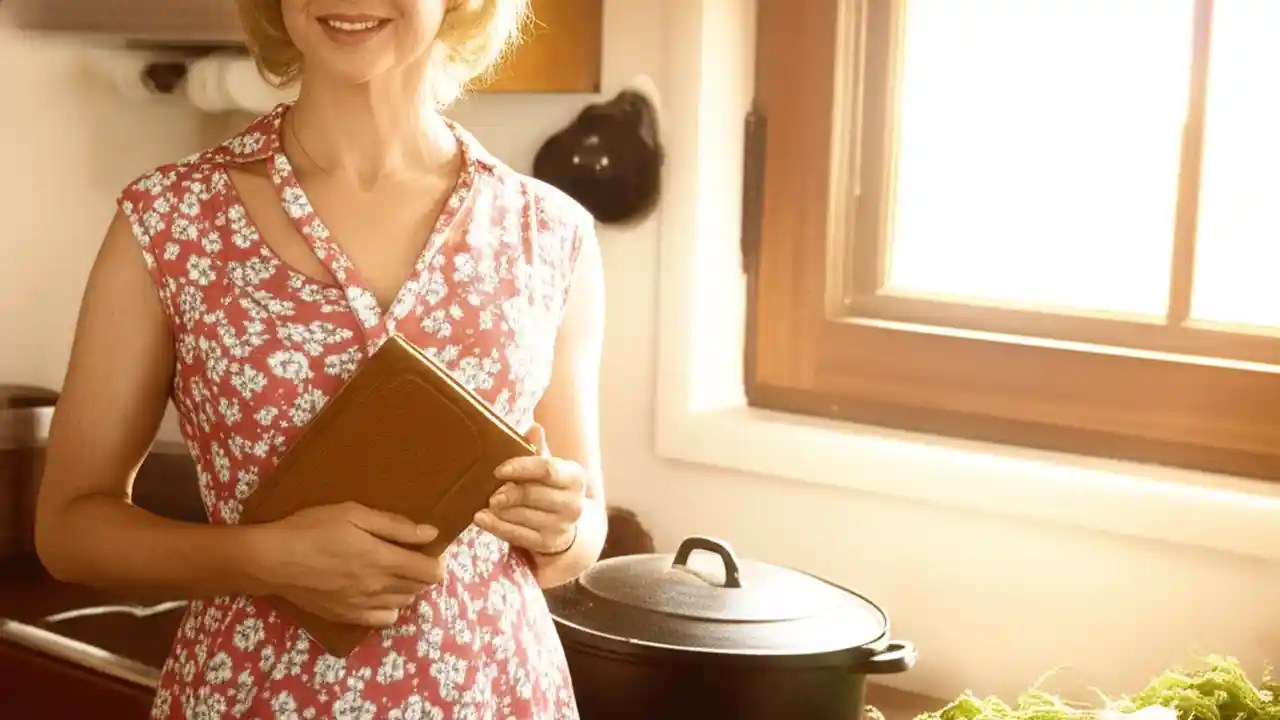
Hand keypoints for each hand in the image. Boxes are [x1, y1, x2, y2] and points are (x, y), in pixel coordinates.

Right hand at [248, 502, 443, 627]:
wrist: (273, 560)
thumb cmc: (313, 529)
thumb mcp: (354, 514)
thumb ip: (395, 526)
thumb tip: (431, 534)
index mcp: (384, 561)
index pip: (429, 572)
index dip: (436, 563)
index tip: (430, 552)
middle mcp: (378, 588)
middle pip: (418, 588)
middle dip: (421, 574)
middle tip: (410, 557)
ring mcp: (362, 606)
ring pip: (402, 604)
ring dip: (406, 590)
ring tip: (393, 573)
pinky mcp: (346, 616)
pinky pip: (382, 620)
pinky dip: (389, 608)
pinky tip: (379, 594)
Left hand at [475, 423, 585, 555]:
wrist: (566, 525)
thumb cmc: (551, 488)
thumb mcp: (549, 468)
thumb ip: (539, 450)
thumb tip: (534, 428)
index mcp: (575, 477)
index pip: (547, 469)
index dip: (521, 467)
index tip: (499, 470)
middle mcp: (573, 503)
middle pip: (532, 494)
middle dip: (508, 493)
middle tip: (490, 492)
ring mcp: (561, 526)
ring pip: (522, 515)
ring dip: (499, 510)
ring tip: (483, 504)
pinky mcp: (547, 544)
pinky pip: (517, 535)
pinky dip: (496, 526)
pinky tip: (481, 519)